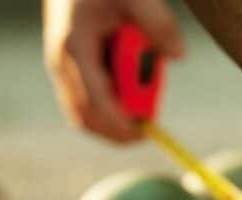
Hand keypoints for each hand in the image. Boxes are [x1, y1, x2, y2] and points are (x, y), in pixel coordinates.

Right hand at [43, 0, 183, 141]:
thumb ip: (159, 23)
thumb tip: (179, 56)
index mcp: (77, 47)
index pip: (96, 101)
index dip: (120, 123)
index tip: (146, 133)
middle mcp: (63, 63)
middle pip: (86, 117)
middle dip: (118, 131)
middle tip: (150, 131)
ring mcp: (62, 68)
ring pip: (83, 114)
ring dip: (114, 121)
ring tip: (145, 111)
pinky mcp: (68, 70)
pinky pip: (86, 102)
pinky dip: (110, 108)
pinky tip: (132, 97)